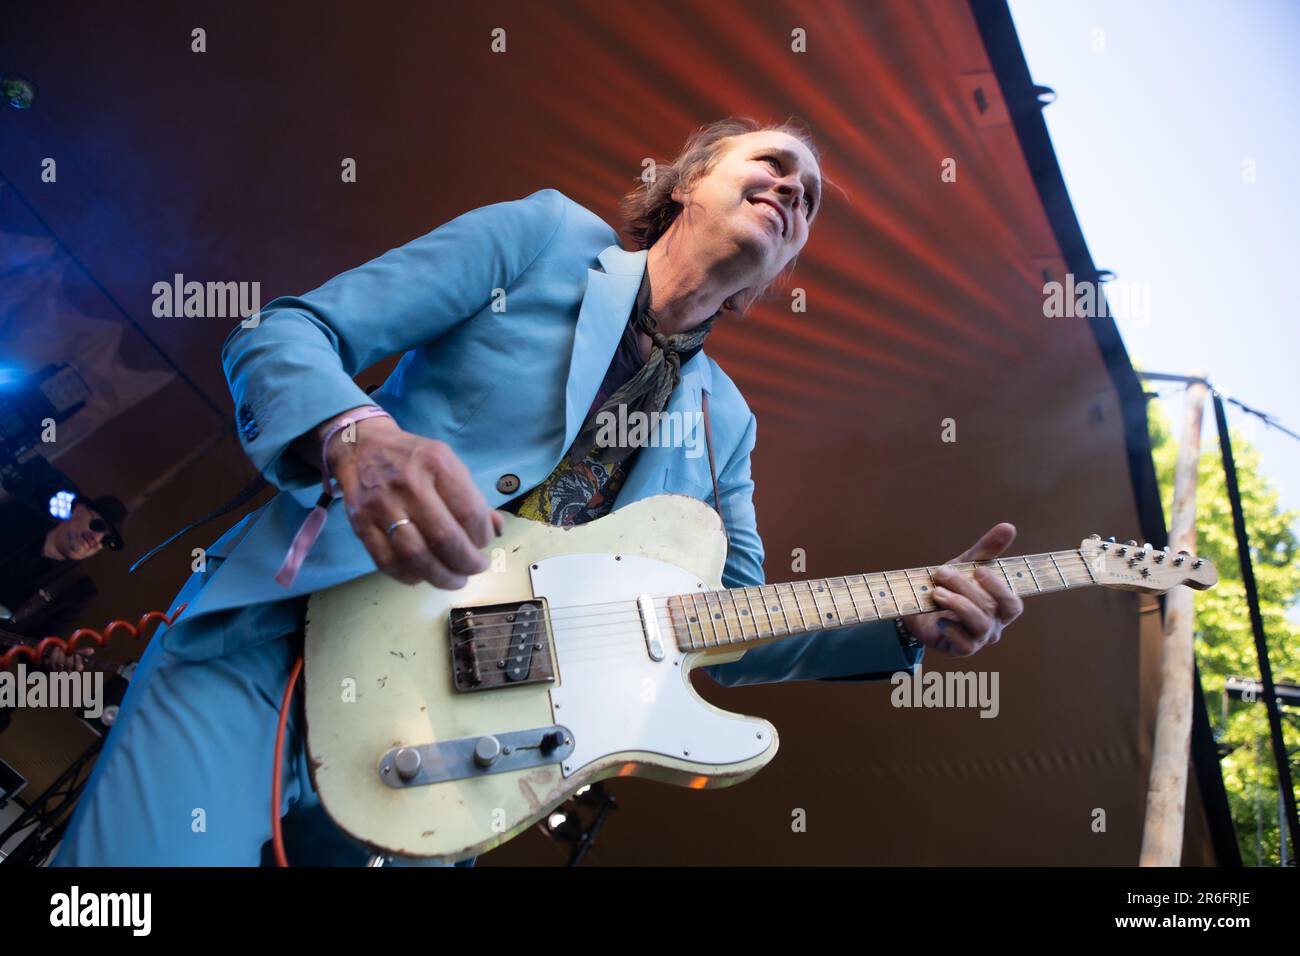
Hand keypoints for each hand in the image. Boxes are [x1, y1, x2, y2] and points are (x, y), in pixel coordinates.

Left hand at [46, 645, 92, 671]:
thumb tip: (92, 650)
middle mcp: (67, 672)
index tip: (77, 654)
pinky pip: (52, 661)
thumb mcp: (74, 653)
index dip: (77, 662)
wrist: (51, 657)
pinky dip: (54, 654)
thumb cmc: (65, 656)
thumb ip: (82, 652)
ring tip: (60, 648)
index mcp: (74, 669)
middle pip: (68, 665)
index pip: (78, 668)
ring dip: (60, 654)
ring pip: (60, 663)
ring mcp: (58, 671)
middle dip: (68, 657)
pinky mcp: (50, 668)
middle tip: (67, 650)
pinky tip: (56, 649)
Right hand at [309, 408, 505, 587]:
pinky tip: (423, 575)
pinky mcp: (361, 523)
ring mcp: (381, 505)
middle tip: (476, 568)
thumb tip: (497, 528)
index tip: (484, 543)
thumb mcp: (447, 462)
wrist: (361, 446)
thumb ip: (472, 496)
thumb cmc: (412, 458)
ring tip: (455, 580)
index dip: (482, 537)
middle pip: (445, 538)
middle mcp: (409, 484)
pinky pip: (387, 561)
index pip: (470, 511)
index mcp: (436, 463)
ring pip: (416, 555)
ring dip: (442, 577)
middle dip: (467, 563)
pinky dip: (409, 576)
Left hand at [903, 523, 1024, 657]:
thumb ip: (986, 549)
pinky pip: (963, 644)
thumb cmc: (949, 585)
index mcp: (1000, 608)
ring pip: (979, 625)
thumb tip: (1008, 527)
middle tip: (941, 572)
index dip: (999, 588)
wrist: (916, 605)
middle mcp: (993, 626)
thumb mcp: (965, 564)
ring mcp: (977, 640)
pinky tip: (939, 619)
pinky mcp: (959, 650)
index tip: (979, 571)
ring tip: (936, 593)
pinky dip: (951, 629)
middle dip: (964, 588)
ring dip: (957, 605)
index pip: (1012, 604)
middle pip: (989, 609)